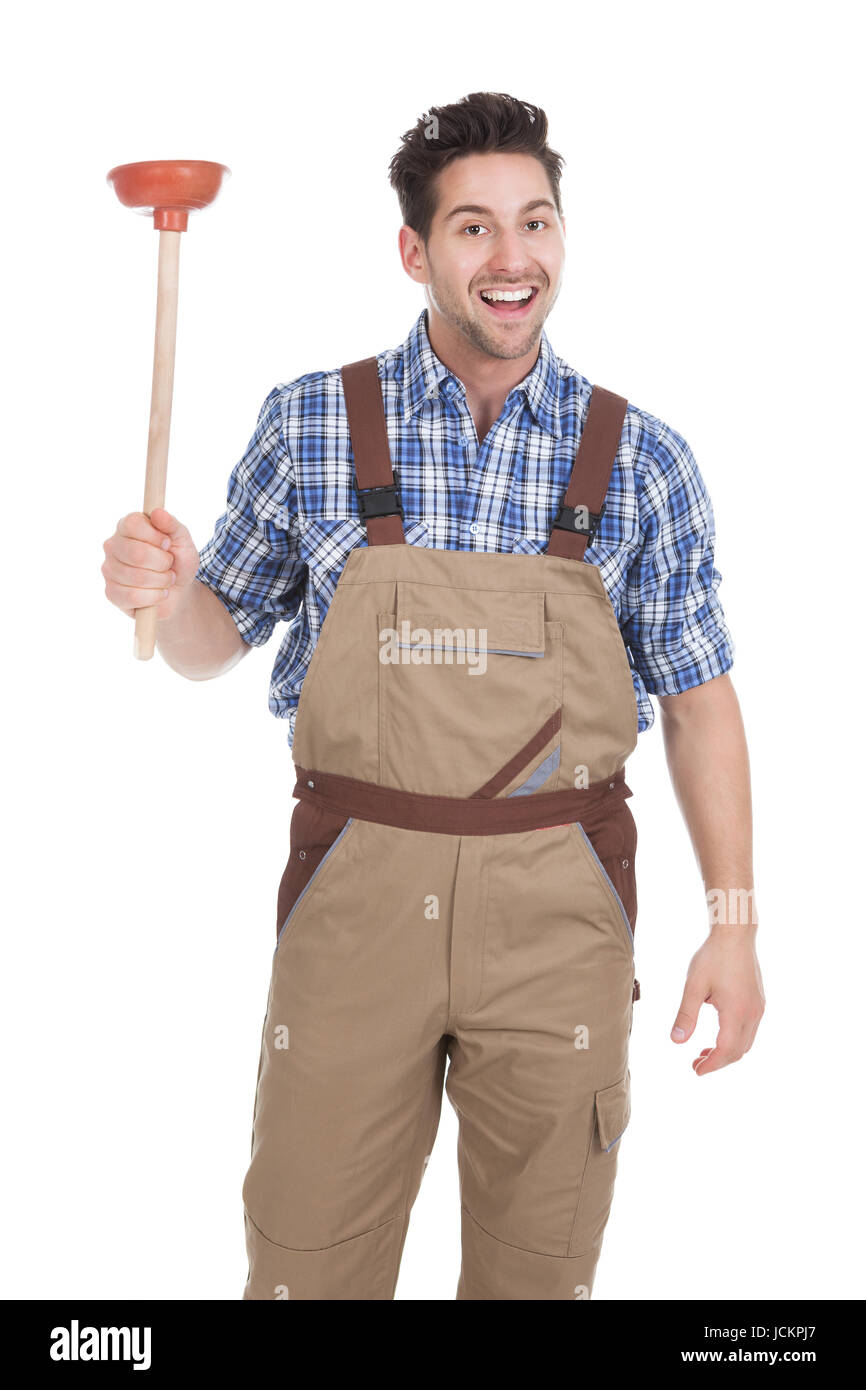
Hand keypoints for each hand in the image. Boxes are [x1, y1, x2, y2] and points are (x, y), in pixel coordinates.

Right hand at [102, 507, 199, 623]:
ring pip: (137, 577)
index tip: (167, 543)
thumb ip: (171, 524)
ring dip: (161, 581)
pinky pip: (133, 596)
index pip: (133, 524)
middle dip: (163, 563)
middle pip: (136, 553)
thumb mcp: (182, 539)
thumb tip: (157, 512)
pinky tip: (158, 593)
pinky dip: (154, 597)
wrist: (179, 591)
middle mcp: (113, 546)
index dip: (155, 536)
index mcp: (127, 526)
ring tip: (166, 579)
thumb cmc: (178, 560)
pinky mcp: (111, 593)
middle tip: (169, 564)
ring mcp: (109, 569)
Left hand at [670, 925, 764, 1074]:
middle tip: (696, 1063)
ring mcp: (758, 1007)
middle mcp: (753, 1013)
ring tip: (705, 1052)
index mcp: (736, 1012)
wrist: (735, 934)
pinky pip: (750, 1030)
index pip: (726, 1050)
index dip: (711, 1065)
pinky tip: (719, 1033)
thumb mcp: (694, 986)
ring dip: (727, 1051)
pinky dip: (735, 1039)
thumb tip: (677, 1042)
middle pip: (739, 1051)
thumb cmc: (713, 957)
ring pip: (746, 1042)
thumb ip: (686, 1015)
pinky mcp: (759, 1001)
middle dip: (718, 1061)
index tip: (696, 1070)